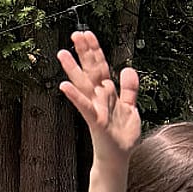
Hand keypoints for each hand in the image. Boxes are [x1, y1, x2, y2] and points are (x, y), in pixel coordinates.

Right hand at [57, 31, 140, 168]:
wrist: (118, 158)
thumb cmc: (121, 136)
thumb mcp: (130, 107)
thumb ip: (129, 88)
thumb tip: (128, 69)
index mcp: (107, 93)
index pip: (100, 66)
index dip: (95, 50)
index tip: (87, 34)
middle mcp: (99, 98)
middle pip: (91, 70)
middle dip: (84, 52)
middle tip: (76, 33)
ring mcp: (95, 108)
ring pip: (84, 84)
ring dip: (73, 69)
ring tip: (62, 53)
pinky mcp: (95, 121)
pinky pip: (84, 106)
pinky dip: (75, 96)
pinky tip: (64, 86)